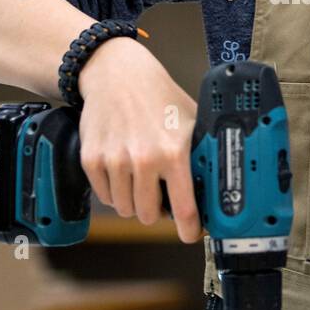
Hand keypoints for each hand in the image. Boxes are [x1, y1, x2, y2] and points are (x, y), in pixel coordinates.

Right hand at [76, 37, 202, 241]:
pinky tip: (122, 171)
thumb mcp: (191, 121)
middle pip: (149, 216)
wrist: (117, 75)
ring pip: (125, 209)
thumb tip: (217, 188)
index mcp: (174, 152)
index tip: (190, 234)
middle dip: (157, 211)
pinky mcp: (92, 159)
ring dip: (134, 202)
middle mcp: (144, 159)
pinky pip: (105, 197)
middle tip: (160, 194)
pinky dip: (114, 192)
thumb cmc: (159, 98)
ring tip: (141, 179)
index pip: (183, 208)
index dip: (188, 229)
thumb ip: (201, 154)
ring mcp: (115, 160)